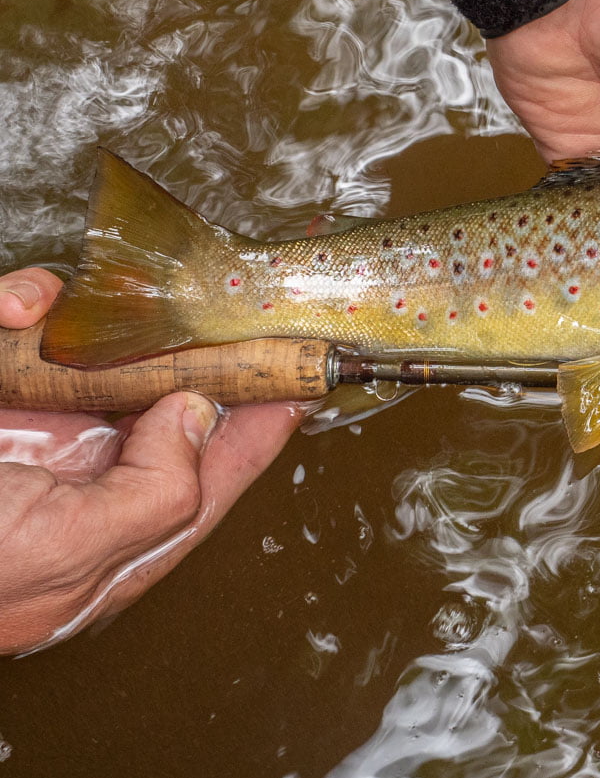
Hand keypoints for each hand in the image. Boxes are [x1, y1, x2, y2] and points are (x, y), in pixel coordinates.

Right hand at [0, 268, 302, 654]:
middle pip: (173, 397)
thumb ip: (155, 494)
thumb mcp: (65, 555)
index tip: (315, 366)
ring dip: (106, 317)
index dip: (275, 414)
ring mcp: (38, 427)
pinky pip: (21, 330)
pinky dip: (23, 305)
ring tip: (103, 300)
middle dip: (199, 346)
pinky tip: (18, 304)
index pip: (225, 466)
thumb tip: (198, 417)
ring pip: (102, 353)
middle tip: (232, 299)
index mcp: (123, 527)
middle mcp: (90, 472)